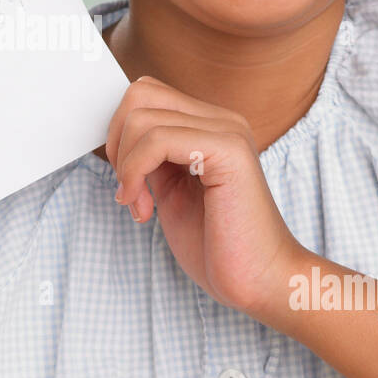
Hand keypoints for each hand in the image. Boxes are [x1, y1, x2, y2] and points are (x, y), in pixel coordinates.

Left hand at [104, 75, 302, 321]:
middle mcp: (223, 120)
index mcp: (211, 127)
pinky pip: (157, 140)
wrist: (261, 283)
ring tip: (139, 204)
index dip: (120, 135)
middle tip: (128, 189)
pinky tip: (145, 208)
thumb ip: (152, 159)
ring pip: (141, 116)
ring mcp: (228, 131)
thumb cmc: (220, 248)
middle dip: (117, 142)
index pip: (147, 95)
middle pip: (140, 93)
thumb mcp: (172, 192)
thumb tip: (119, 138)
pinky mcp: (229, 150)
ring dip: (125, 166)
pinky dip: (135, 172)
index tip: (126, 183)